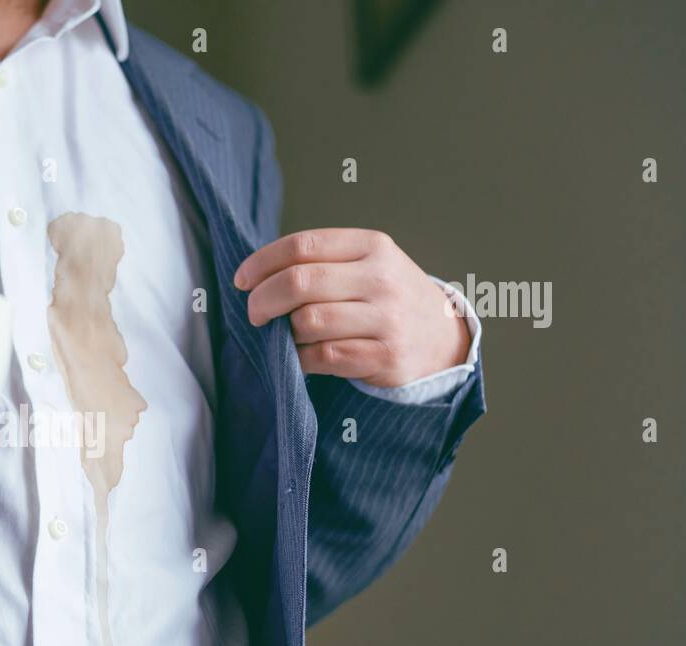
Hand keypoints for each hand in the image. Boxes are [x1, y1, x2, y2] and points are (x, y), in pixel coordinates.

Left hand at [234, 228, 469, 387]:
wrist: (443, 339)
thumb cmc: (387, 299)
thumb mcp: (367, 265)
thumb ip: (322, 262)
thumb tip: (256, 277)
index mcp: (371, 246)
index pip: (302, 245)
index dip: (262, 262)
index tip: (242, 280)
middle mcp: (381, 279)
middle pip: (299, 282)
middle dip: (263, 300)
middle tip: (255, 314)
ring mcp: (386, 319)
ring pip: (307, 321)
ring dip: (285, 332)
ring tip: (288, 335)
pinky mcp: (385, 357)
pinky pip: (323, 356)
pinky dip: (302, 359)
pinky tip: (303, 356)